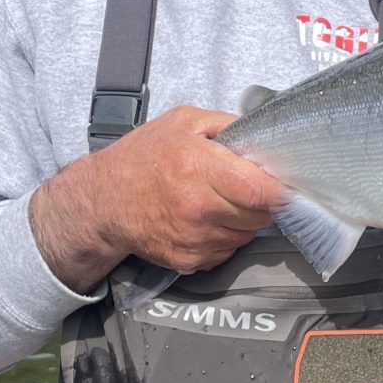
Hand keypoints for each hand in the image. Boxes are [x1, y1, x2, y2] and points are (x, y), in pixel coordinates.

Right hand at [31, 106, 283, 292]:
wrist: (101, 202)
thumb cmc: (141, 158)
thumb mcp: (182, 122)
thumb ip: (226, 124)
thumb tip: (263, 138)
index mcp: (199, 168)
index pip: (262, 191)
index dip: (280, 188)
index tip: (280, 182)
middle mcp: (199, 208)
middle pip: (261, 216)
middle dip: (263, 203)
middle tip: (250, 188)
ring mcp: (194, 239)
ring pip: (247, 235)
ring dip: (245, 221)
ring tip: (223, 202)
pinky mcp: (189, 260)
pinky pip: (227, 251)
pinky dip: (226, 237)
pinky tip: (207, 220)